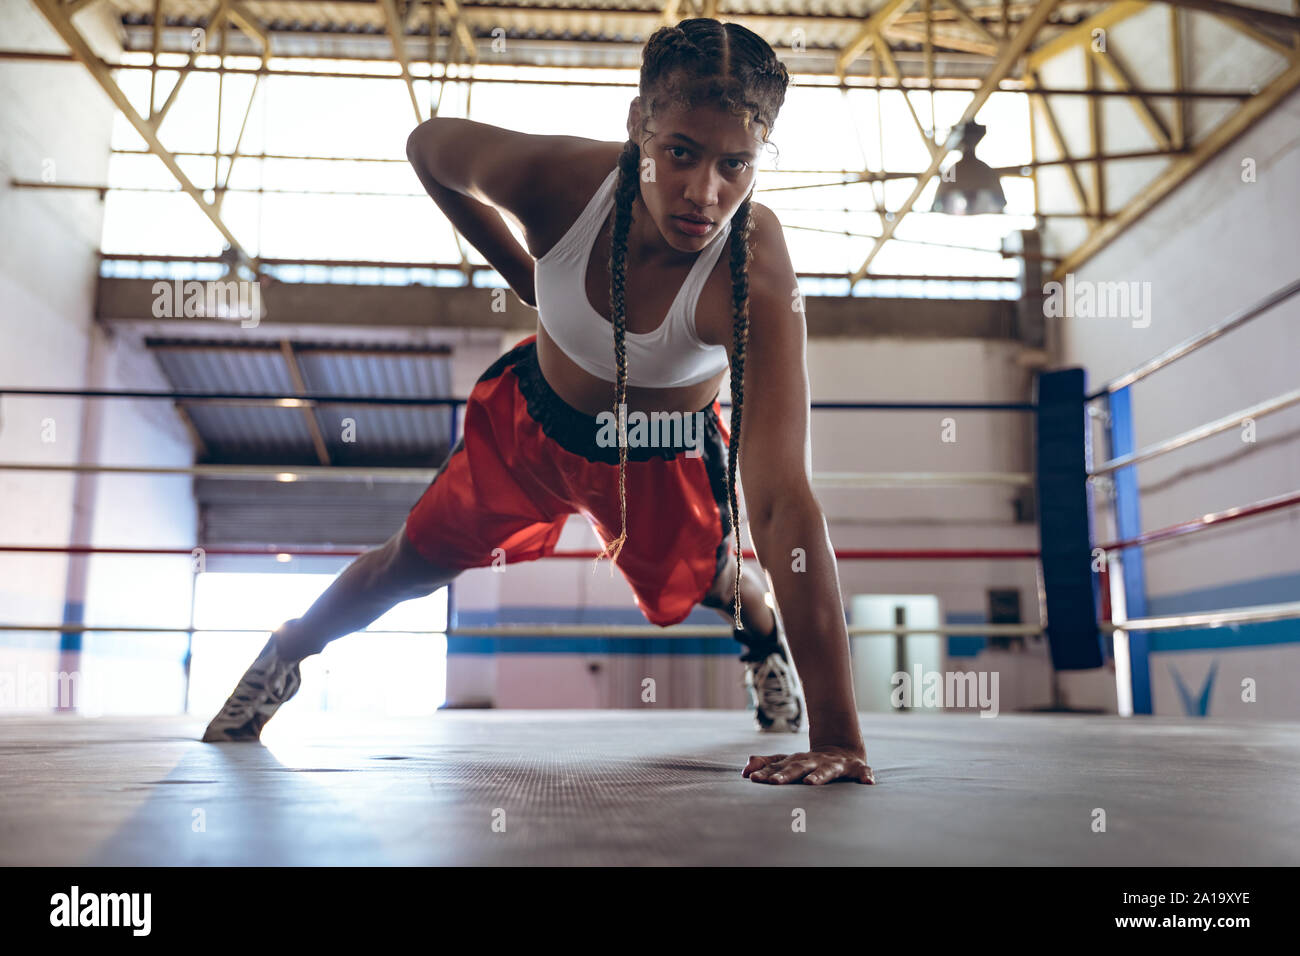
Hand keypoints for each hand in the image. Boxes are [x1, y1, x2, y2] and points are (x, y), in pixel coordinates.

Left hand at [742, 746, 874, 784]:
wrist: (842, 750)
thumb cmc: (810, 762)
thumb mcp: (788, 761)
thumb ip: (767, 764)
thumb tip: (744, 770)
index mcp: (798, 760)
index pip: (779, 766)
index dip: (766, 772)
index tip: (751, 779)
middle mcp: (815, 761)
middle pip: (798, 767)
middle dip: (786, 775)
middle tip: (774, 783)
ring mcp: (835, 765)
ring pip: (827, 770)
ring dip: (819, 776)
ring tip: (811, 783)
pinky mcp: (857, 769)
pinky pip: (863, 773)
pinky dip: (866, 777)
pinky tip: (868, 783)